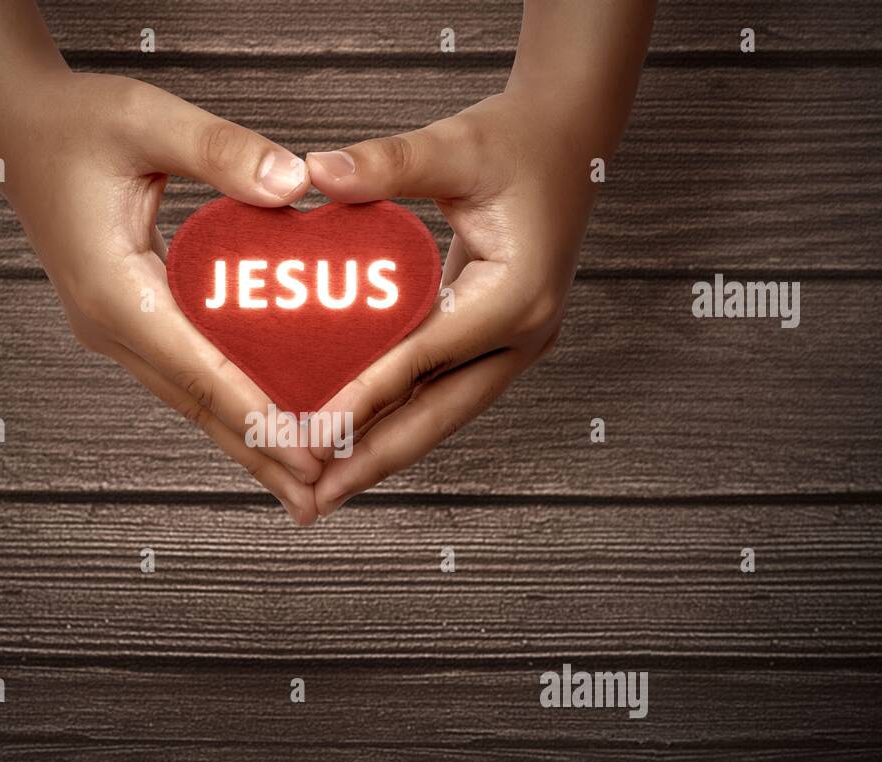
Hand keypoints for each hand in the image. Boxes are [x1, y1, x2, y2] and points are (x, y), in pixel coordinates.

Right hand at [0, 70, 322, 522]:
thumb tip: (294, 185)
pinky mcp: (126, 322)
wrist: (18, 129)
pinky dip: (227, 406)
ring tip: (298, 483)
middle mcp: (110, 324)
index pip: (197, 369)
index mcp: (114, 289)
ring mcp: (114, 329)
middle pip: (195, 405)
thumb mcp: (148, 119)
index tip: (306, 454)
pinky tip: (263, 425)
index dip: (255, 415)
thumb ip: (220, 151)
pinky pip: (184, 376)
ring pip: (189, 400)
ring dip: (244, 441)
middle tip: (315, 497)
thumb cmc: (78, 123)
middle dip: (258, 453)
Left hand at [304, 0, 652, 515]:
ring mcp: (513, 345)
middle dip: (370, 463)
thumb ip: (388, 164)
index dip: (363, 398)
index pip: (424, 360)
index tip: (311, 434)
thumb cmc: (517, 142)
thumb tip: (315, 173)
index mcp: (515, 297)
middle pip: (436, 418)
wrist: (571, 139)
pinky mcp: (496, 342)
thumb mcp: (455, 146)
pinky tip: (350, 438)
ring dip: (379, 454)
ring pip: (439, 417)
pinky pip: (438, 394)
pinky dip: (393, 419)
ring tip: (320, 490)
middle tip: (309, 503)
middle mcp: (521, 336)